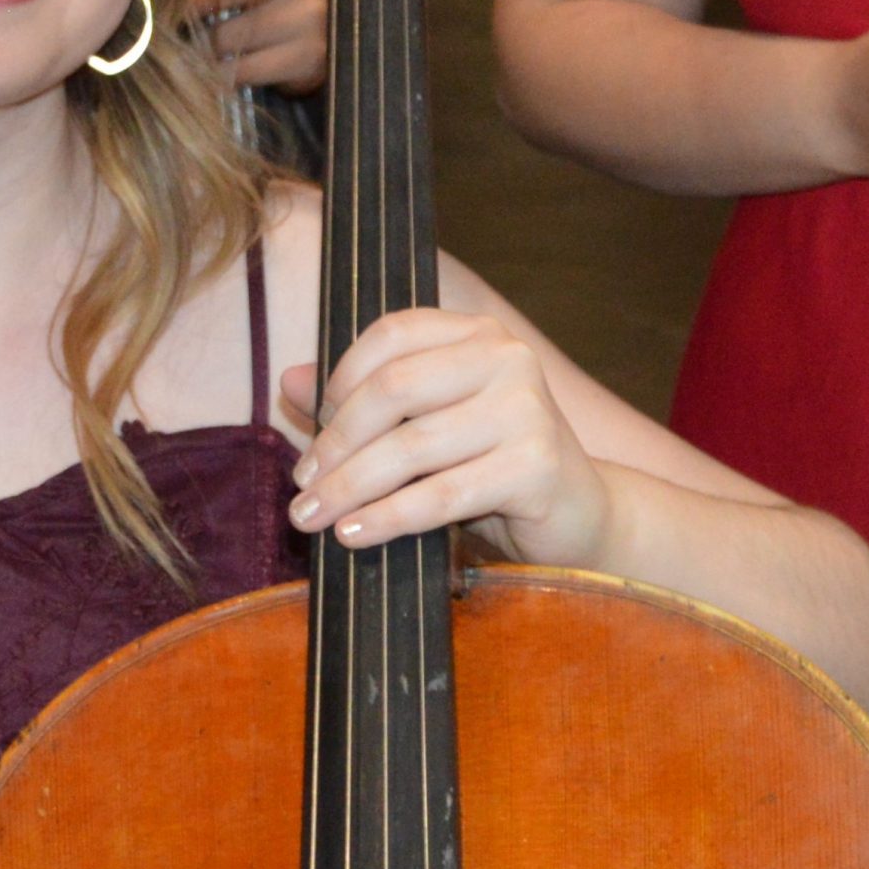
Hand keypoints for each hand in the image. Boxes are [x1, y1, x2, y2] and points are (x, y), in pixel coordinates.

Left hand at [186, 0, 325, 93]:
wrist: (324, 29)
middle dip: (183, 10)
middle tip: (155, 21)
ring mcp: (308, 13)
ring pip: (227, 36)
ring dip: (198, 47)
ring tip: (177, 49)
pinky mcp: (309, 55)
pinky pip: (245, 69)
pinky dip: (220, 73)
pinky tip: (208, 72)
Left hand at [280, 307, 610, 566]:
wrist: (581, 517)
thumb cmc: (491, 464)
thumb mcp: (425, 423)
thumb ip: (360, 398)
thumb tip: (287, 379)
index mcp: (476, 334)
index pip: (390, 336)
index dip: (339, 378)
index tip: (309, 427)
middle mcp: (506, 358)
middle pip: (394, 389)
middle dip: (336, 442)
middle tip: (301, 486)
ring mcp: (526, 410)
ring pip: (412, 448)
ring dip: (350, 486)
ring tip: (312, 516)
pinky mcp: (536, 467)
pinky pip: (441, 495)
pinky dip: (389, 517)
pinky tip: (354, 534)